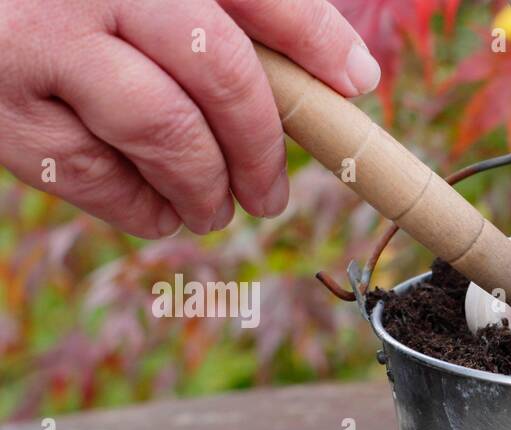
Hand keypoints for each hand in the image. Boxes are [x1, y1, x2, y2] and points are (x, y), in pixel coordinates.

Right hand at [0, 0, 380, 236]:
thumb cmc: (77, 9)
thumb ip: (248, 13)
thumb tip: (353, 76)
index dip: (314, 38)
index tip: (355, 83)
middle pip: (219, 68)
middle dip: (261, 144)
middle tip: (270, 194)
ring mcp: (41, 43)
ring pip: (165, 130)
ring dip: (208, 186)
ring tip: (215, 207)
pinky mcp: (5, 111)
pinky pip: (98, 175)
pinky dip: (144, 207)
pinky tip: (160, 207)